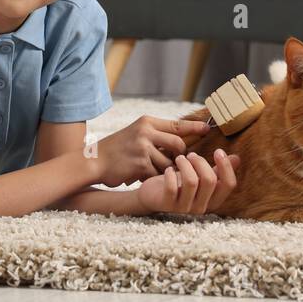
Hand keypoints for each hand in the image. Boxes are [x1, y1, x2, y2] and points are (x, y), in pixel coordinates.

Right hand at [93, 115, 211, 187]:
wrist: (94, 161)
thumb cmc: (117, 148)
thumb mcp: (136, 133)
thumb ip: (156, 135)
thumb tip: (181, 141)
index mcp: (147, 122)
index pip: (177, 124)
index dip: (194, 127)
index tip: (208, 129)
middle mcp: (146, 132)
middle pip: (179, 145)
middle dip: (181, 157)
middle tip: (176, 163)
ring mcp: (143, 148)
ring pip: (170, 163)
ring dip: (166, 171)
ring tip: (156, 171)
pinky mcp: (140, 165)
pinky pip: (158, 174)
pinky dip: (155, 178)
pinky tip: (144, 177)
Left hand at [136, 149, 240, 215]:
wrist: (153, 196)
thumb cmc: (178, 184)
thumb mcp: (200, 177)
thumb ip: (217, 170)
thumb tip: (237, 158)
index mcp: (213, 200)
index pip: (229, 185)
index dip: (226, 166)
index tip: (218, 151)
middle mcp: (201, 207)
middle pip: (210, 181)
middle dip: (201, 162)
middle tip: (191, 154)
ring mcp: (184, 208)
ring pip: (191, 182)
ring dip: (186, 165)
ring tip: (180, 158)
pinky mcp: (167, 205)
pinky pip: (172, 187)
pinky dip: (170, 174)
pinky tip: (168, 169)